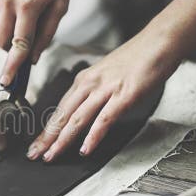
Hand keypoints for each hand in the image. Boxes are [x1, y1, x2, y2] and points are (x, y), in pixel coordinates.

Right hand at [0, 0, 71, 85]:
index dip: (13, 65)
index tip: (6, 82)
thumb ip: (47, 33)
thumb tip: (33, 57)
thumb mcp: (61, 5)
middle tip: (29, 45)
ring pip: (1, 31)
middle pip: (4, 42)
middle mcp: (10, 2)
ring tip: (32, 14)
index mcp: (29, 5)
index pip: (19, 44)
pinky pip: (2, 16)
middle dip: (13, 50)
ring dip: (13, 34)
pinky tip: (25, 0)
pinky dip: (13, 17)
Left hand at [26, 32, 181, 161]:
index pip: (60, 109)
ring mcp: (106, 89)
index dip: (47, 129)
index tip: (37, 144)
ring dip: (63, 139)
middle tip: (35, 155)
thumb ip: (95, 92)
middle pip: (63, 115)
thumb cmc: (138, 58)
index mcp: (84, 80)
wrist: (160, 40)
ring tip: (52, 155)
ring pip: (78, 118)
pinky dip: (93, 136)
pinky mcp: (124, 95)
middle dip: (47, 137)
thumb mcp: (107, 75)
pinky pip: (104, 118)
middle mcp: (90, 84)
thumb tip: (85, 110)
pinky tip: (85, 149)